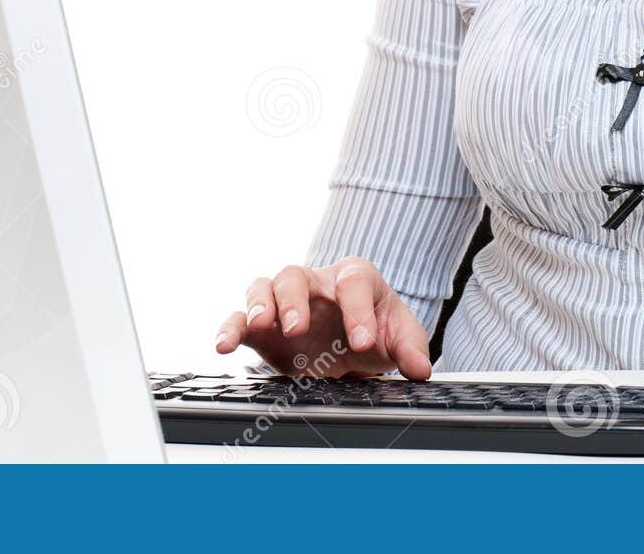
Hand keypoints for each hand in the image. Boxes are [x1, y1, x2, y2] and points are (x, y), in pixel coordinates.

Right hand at [214, 256, 433, 379]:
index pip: (353, 283)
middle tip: (300, 327)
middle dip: (295, 299)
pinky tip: (223, 346)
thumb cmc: (378, 330)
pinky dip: (229, 328)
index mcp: (354, 278)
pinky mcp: (264, 330)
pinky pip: (240, 320)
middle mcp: (315, 284)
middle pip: (296, 275)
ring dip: (259, 305)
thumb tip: (420, 369)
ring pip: (264, 287)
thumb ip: (411, 348)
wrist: (357, 346)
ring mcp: (285, 303)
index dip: (357, 311)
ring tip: (261, 325)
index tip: (363, 344)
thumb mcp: (401, 336)